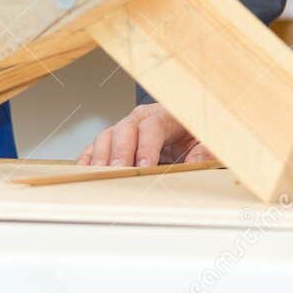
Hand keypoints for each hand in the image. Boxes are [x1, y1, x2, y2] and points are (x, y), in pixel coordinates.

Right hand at [78, 103, 212, 166]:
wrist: (186, 126)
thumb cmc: (194, 133)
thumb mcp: (207, 141)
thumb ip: (203, 151)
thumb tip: (194, 163)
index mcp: (165, 115)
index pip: (152, 127)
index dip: (147, 146)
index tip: (145, 166)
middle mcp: (141, 118)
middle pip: (124, 130)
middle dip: (120, 152)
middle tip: (118, 172)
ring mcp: (125, 127)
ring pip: (107, 137)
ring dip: (101, 157)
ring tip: (100, 177)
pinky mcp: (114, 139)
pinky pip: (96, 146)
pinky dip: (88, 158)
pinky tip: (85, 171)